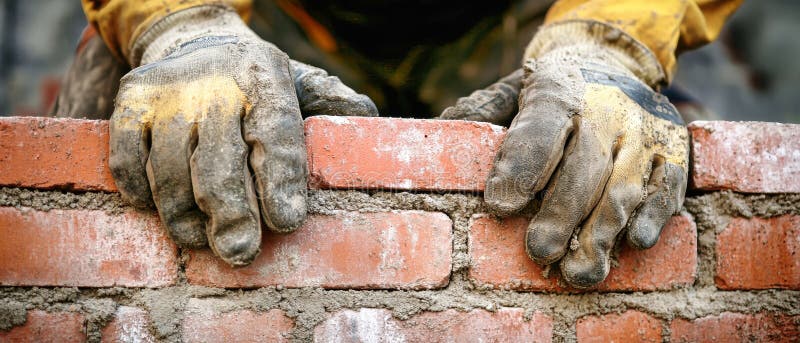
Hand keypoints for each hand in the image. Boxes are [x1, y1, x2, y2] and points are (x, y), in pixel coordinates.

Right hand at [109, 6, 376, 265]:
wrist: (197, 44)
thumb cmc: (258, 84)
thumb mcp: (303, 83)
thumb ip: (334, 104)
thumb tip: (366, 122)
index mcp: (266, 80)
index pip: (275, 136)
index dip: (280, 182)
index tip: (285, 223)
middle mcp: (215, 85)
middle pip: (220, 165)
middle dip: (232, 216)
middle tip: (240, 252)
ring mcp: (168, 95)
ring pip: (172, 173)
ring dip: (186, 218)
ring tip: (202, 240)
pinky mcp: (131, 105)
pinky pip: (129, 162)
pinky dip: (143, 194)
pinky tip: (161, 208)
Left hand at [442, 22, 687, 287]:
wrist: (613, 62)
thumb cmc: (550, 96)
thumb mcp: (513, 89)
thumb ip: (483, 109)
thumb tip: (448, 125)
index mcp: (557, 90)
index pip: (541, 125)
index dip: (522, 164)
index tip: (500, 206)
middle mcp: (604, 107)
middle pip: (583, 163)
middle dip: (561, 213)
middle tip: (538, 251)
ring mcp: (642, 130)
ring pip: (624, 182)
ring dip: (602, 230)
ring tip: (578, 270)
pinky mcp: (673, 150)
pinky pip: (667, 185)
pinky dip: (653, 215)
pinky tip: (634, 243)